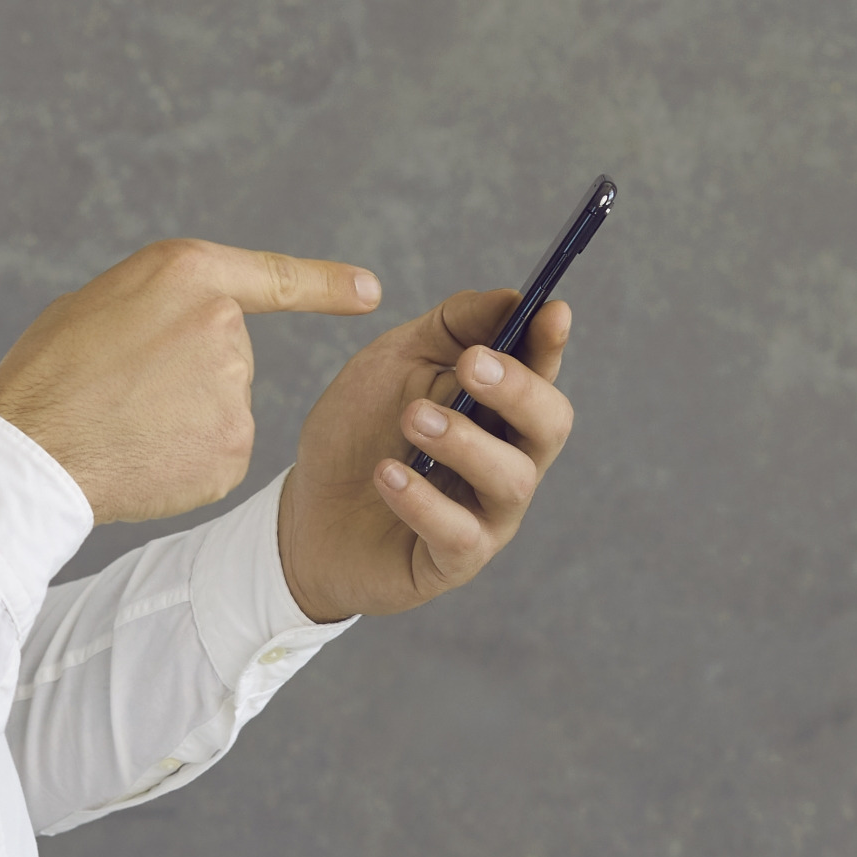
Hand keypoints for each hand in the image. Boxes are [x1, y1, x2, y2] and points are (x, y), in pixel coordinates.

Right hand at [0, 239, 382, 525]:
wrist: (29, 452)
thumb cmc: (48, 372)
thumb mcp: (99, 303)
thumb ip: (162, 305)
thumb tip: (186, 329)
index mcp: (187, 273)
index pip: (275, 276)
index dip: (326, 284)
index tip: (369, 291)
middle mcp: (224, 326)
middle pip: (229, 353)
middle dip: (188, 372)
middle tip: (124, 389)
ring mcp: (233, 391)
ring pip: (223, 406)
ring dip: (186, 417)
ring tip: (126, 423)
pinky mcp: (233, 449)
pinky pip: (219, 451)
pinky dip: (186, 460)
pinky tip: (143, 457)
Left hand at [277, 291, 578, 621]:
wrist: (307, 508)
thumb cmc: (360, 430)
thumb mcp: (395, 362)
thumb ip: (451, 328)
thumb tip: (510, 297)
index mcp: (498, 407)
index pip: (542, 370)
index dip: (550, 343)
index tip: (549, 310)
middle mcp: (506, 459)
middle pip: (549, 426)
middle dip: (518, 390)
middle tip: (469, 366)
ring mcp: (486, 514)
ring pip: (512, 479)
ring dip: (465, 442)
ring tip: (412, 420)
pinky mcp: (452, 560)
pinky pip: (459, 533)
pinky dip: (424, 499)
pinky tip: (387, 474)